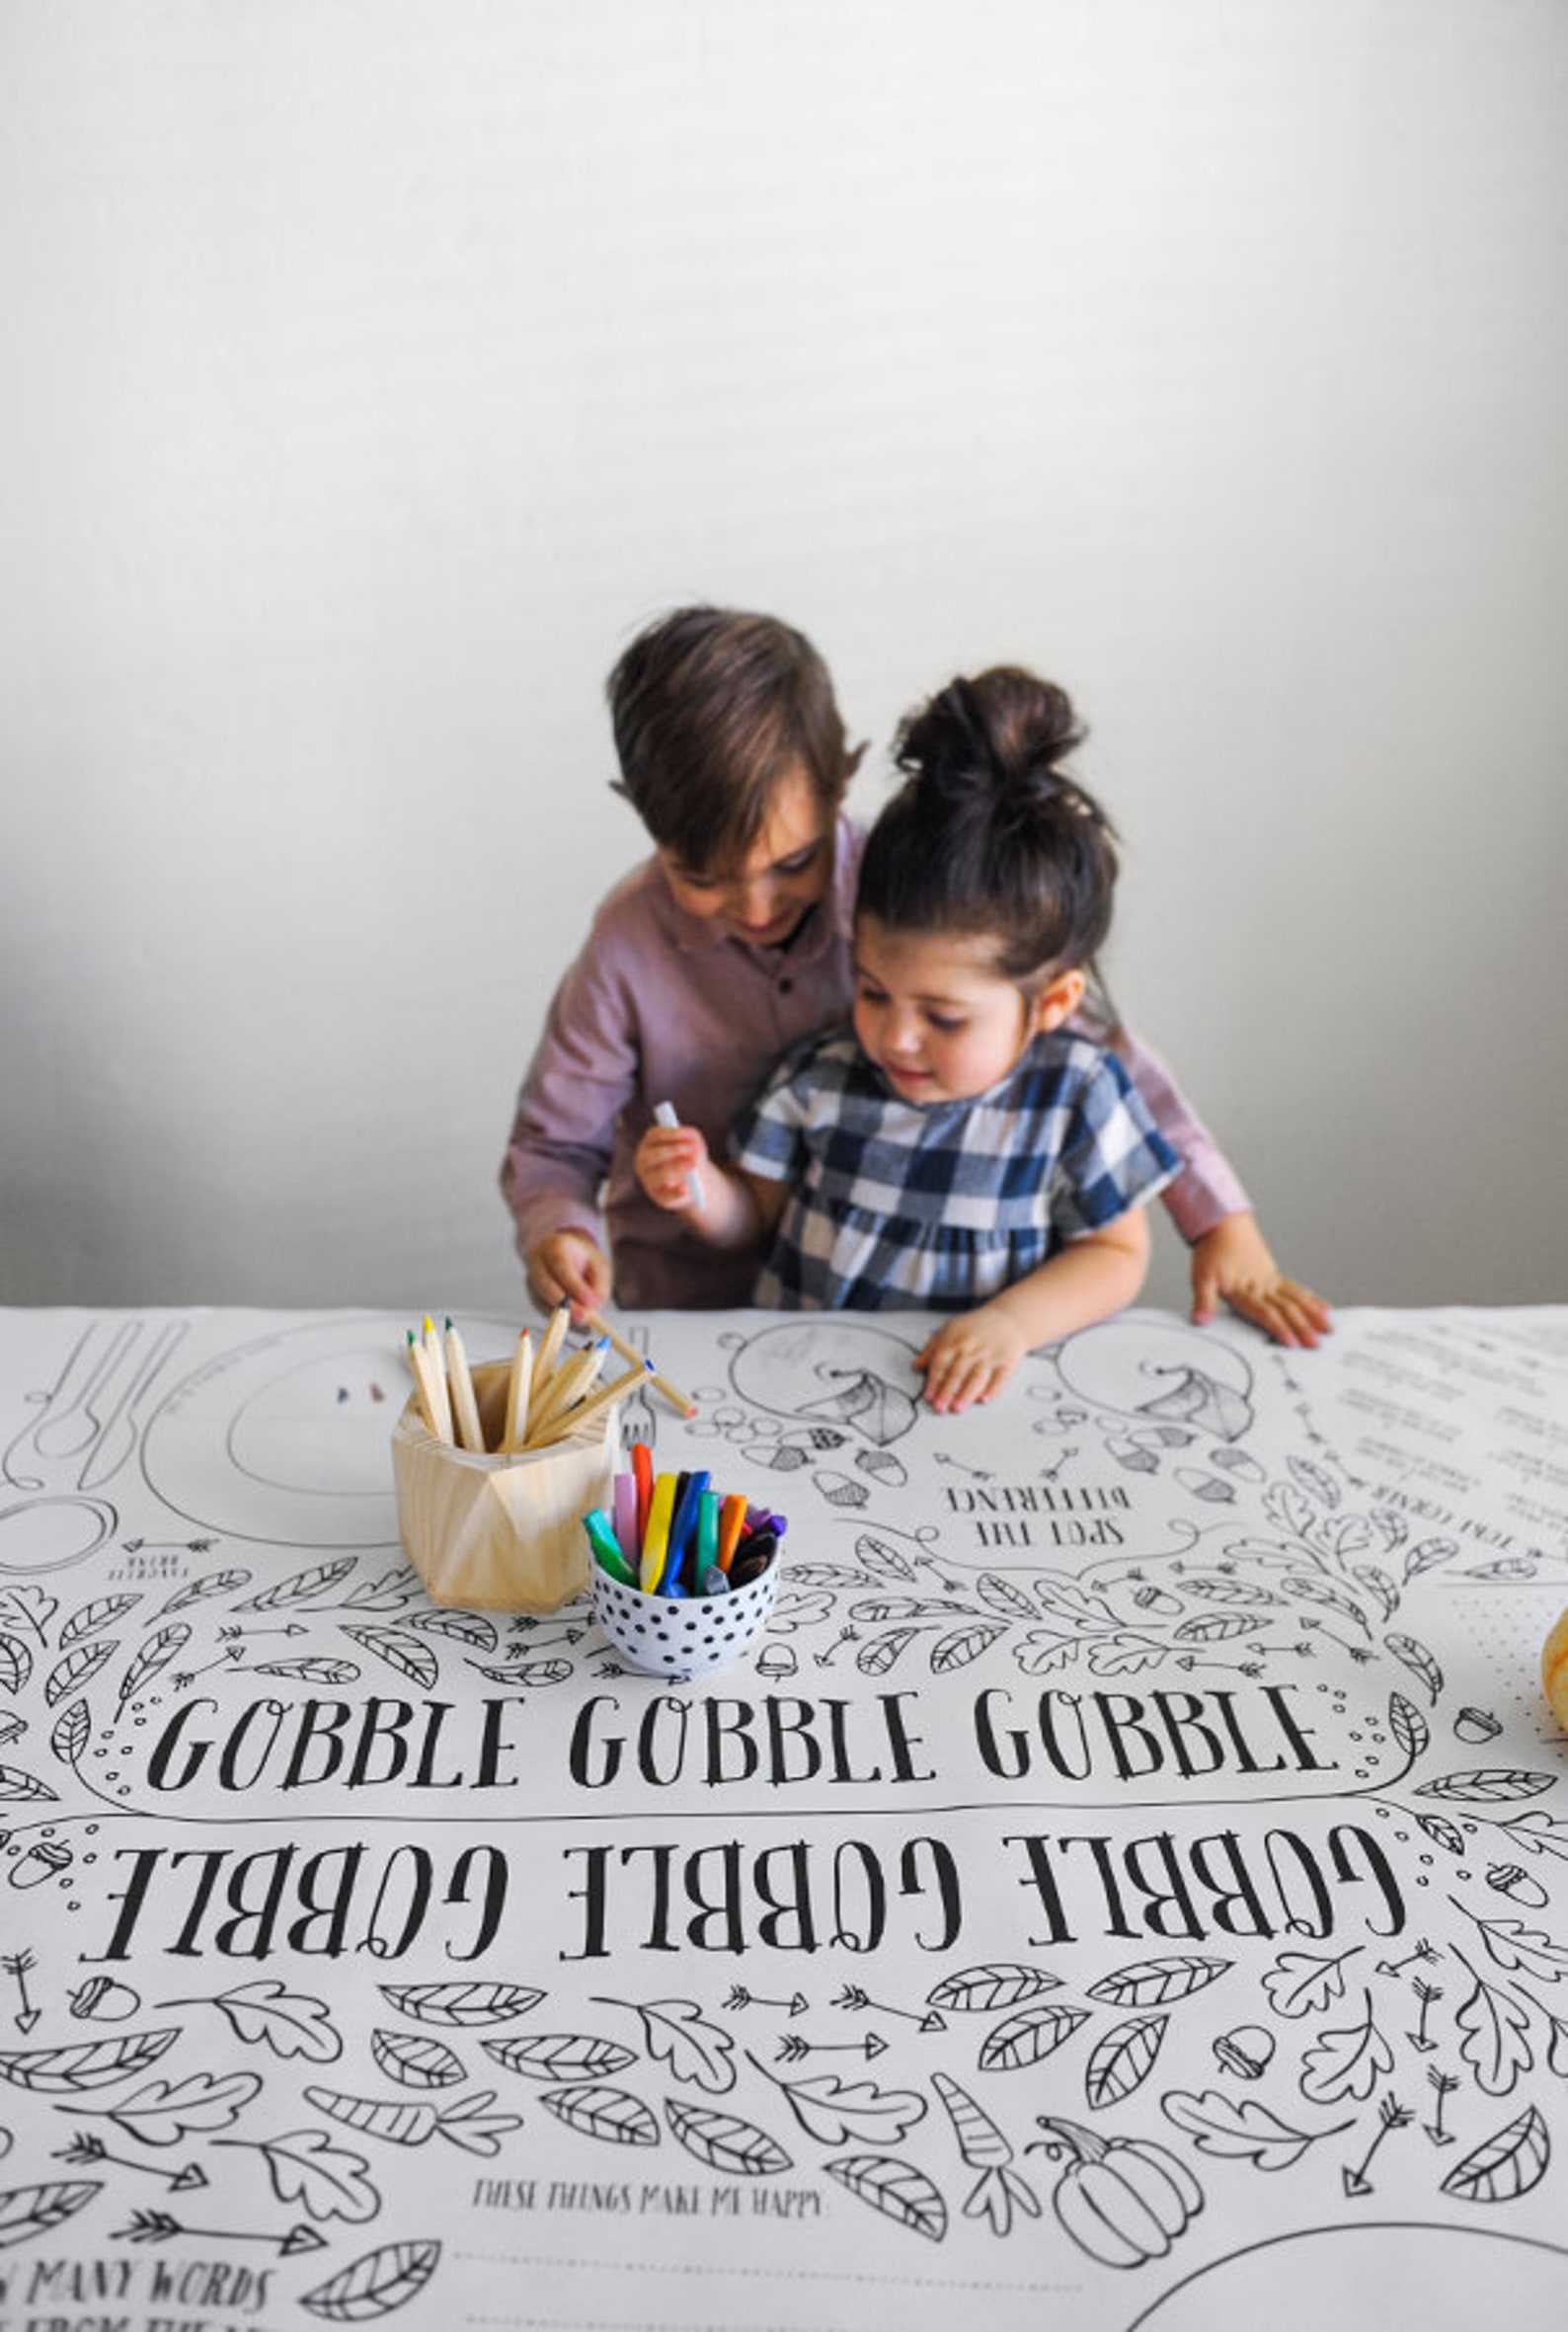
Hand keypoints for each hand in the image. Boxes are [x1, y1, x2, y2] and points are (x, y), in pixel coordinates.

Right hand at [526, 1230, 611, 1324]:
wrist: (562, 1254)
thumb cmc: (583, 1259)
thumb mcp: (598, 1264)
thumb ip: (599, 1284)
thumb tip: (594, 1307)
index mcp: (554, 1246)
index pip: (560, 1266)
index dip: (575, 1286)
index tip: (592, 1303)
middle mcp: (537, 1262)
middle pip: (545, 1285)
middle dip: (566, 1306)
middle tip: (585, 1318)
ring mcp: (531, 1280)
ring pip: (542, 1302)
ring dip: (564, 1315)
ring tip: (585, 1322)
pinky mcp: (533, 1296)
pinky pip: (544, 1310)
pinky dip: (560, 1319)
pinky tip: (576, 1321)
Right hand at [635, 1122, 709, 1212]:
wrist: (696, 1182)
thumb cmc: (691, 1156)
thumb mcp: (694, 1143)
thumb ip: (692, 1137)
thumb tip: (692, 1144)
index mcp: (649, 1144)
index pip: (653, 1136)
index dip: (668, 1134)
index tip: (683, 1133)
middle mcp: (644, 1162)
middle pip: (652, 1155)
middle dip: (672, 1151)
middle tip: (689, 1148)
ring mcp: (649, 1181)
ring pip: (657, 1176)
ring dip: (675, 1169)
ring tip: (692, 1165)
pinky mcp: (659, 1197)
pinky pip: (666, 1196)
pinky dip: (677, 1192)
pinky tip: (686, 1188)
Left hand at [914, 1307, 1029, 1412]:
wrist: (1008, 1317)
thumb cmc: (977, 1326)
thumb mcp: (950, 1329)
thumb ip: (932, 1348)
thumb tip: (916, 1365)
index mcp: (955, 1340)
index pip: (941, 1363)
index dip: (934, 1381)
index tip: (929, 1396)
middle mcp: (972, 1347)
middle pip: (957, 1372)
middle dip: (947, 1391)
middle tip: (940, 1407)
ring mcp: (990, 1354)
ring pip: (977, 1376)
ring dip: (966, 1393)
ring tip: (958, 1407)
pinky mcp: (1007, 1361)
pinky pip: (999, 1377)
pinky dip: (992, 1389)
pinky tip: (984, 1399)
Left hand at [1190, 1212, 1331, 1347]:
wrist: (1222, 1224)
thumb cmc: (1212, 1250)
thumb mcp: (1201, 1277)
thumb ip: (1203, 1301)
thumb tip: (1201, 1319)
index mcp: (1244, 1289)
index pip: (1265, 1312)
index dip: (1279, 1327)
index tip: (1291, 1341)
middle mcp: (1261, 1286)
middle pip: (1286, 1309)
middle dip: (1302, 1328)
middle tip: (1316, 1343)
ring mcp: (1270, 1280)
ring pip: (1296, 1299)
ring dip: (1312, 1315)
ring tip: (1327, 1328)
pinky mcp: (1274, 1275)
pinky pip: (1296, 1289)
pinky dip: (1311, 1300)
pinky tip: (1324, 1309)